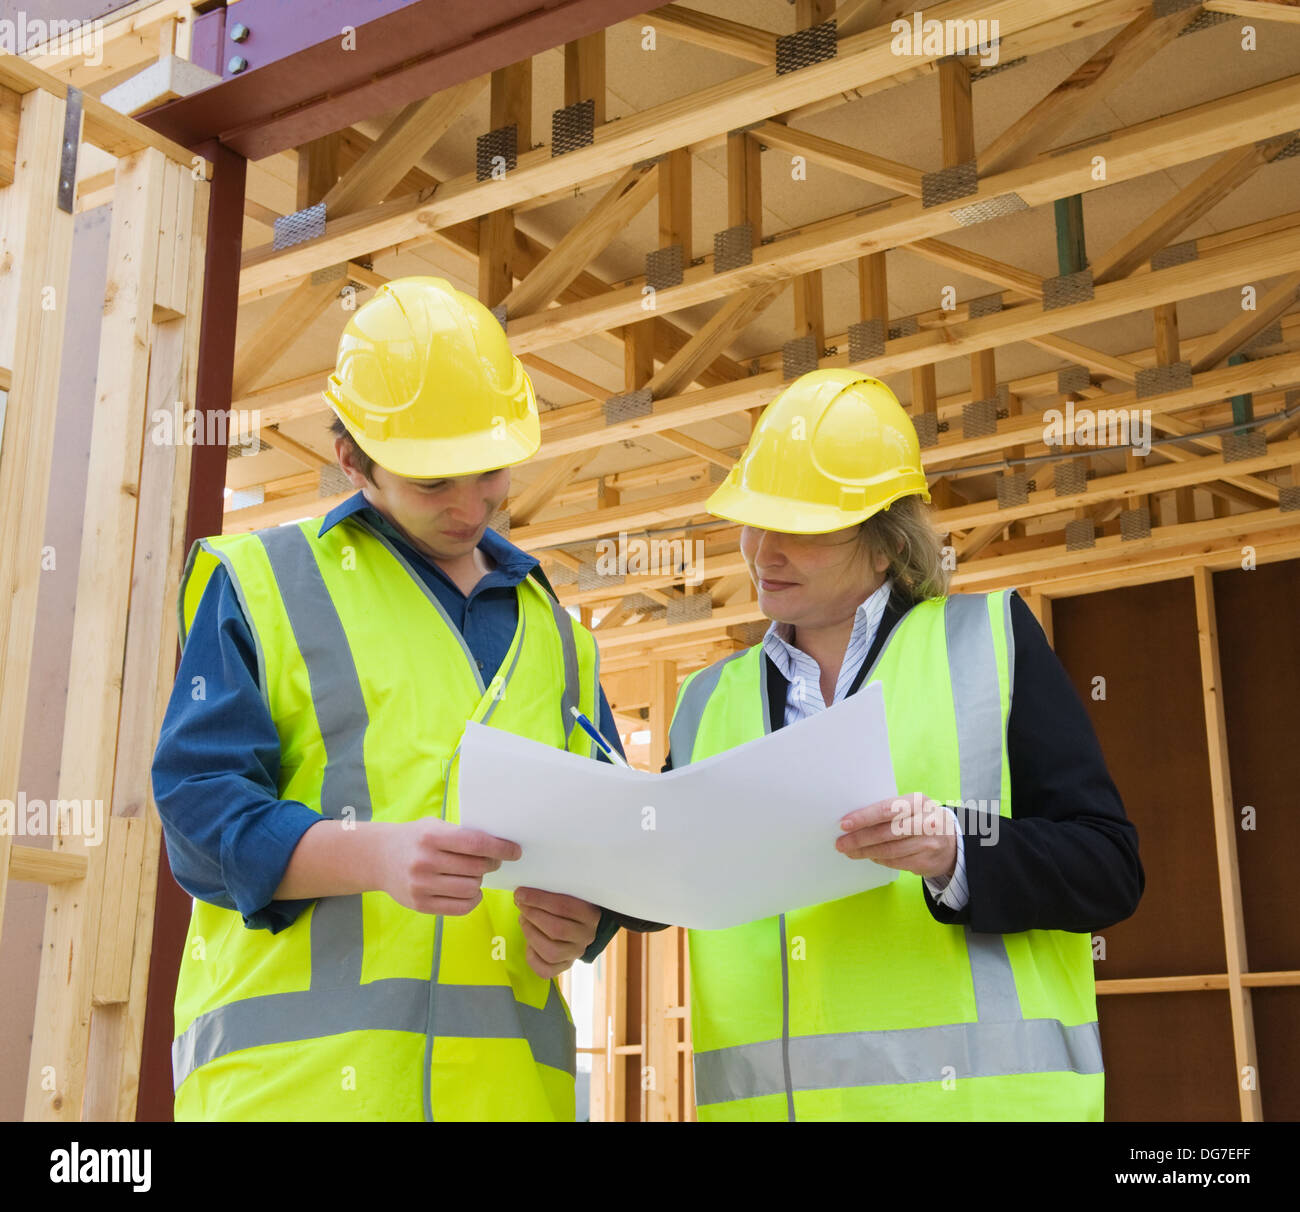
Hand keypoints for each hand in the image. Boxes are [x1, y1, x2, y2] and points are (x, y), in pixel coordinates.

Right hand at [372, 818, 519, 914]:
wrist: (379, 857)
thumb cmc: (415, 838)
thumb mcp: (434, 827)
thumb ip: (461, 835)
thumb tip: (499, 845)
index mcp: (431, 837)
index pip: (476, 844)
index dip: (500, 848)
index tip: (515, 851)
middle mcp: (425, 862)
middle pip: (476, 868)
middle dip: (491, 864)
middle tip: (493, 861)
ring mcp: (421, 886)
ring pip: (470, 889)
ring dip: (479, 882)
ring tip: (475, 874)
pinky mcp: (420, 905)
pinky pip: (459, 908)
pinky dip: (472, 900)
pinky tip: (470, 891)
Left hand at [514, 888, 600, 978]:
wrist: (580, 927)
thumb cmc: (568, 907)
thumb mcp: (567, 895)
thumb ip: (550, 893)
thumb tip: (521, 894)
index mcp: (590, 915)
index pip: (563, 906)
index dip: (538, 899)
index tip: (520, 893)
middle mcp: (586, 936)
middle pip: (556, 930)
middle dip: (532, 915)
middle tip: (521, 905)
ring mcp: (576, 954)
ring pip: (550, 951)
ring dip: (530, 934)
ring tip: (523, 920)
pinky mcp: (564, 967)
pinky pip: (545, 970)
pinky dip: (532, 956)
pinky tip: (529, 942)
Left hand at [836, 792, 956, 880]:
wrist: (951, 841)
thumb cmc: (921, 819)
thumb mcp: (911, 807)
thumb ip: (889, 810)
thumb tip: (855, 820)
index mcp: (918, 802)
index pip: (887, 809)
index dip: (864, 817)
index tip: (844, 824)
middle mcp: (926, 822)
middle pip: (886, 832)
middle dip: (860, 839)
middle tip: (841, 843)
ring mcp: (928, 844)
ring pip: (889, 850)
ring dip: (865, 852)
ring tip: (849, 851)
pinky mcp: (926, 862)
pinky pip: (895, 862)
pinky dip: (878, 859)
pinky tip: (869, 856)